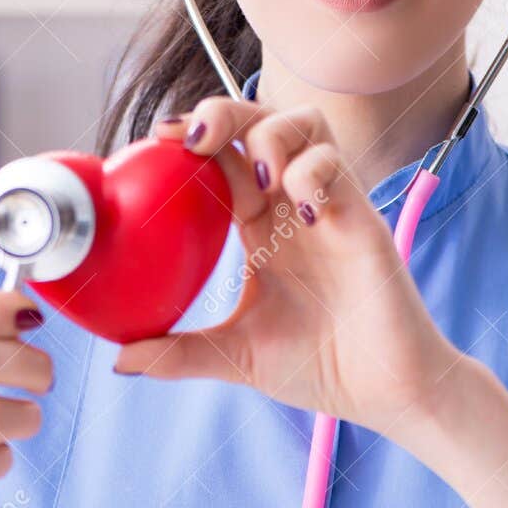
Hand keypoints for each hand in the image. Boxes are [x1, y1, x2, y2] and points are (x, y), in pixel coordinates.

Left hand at [111, 98, 462, 434]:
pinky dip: (311, 172)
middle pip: (260, 123)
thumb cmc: (321, 367)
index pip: (223, 159)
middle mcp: (292, 206)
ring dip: (270, 135)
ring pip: (304, 124)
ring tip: (256, 177)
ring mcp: (330, 205)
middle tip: (193, 137)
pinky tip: (300, 210)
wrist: (386, 394)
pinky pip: (336, 165)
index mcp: (260, 228)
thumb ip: (179, 354)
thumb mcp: (235, 358)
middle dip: (224, 114)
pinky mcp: (362, 218)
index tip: (157, 137)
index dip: (192, 138)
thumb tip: (120, 360)